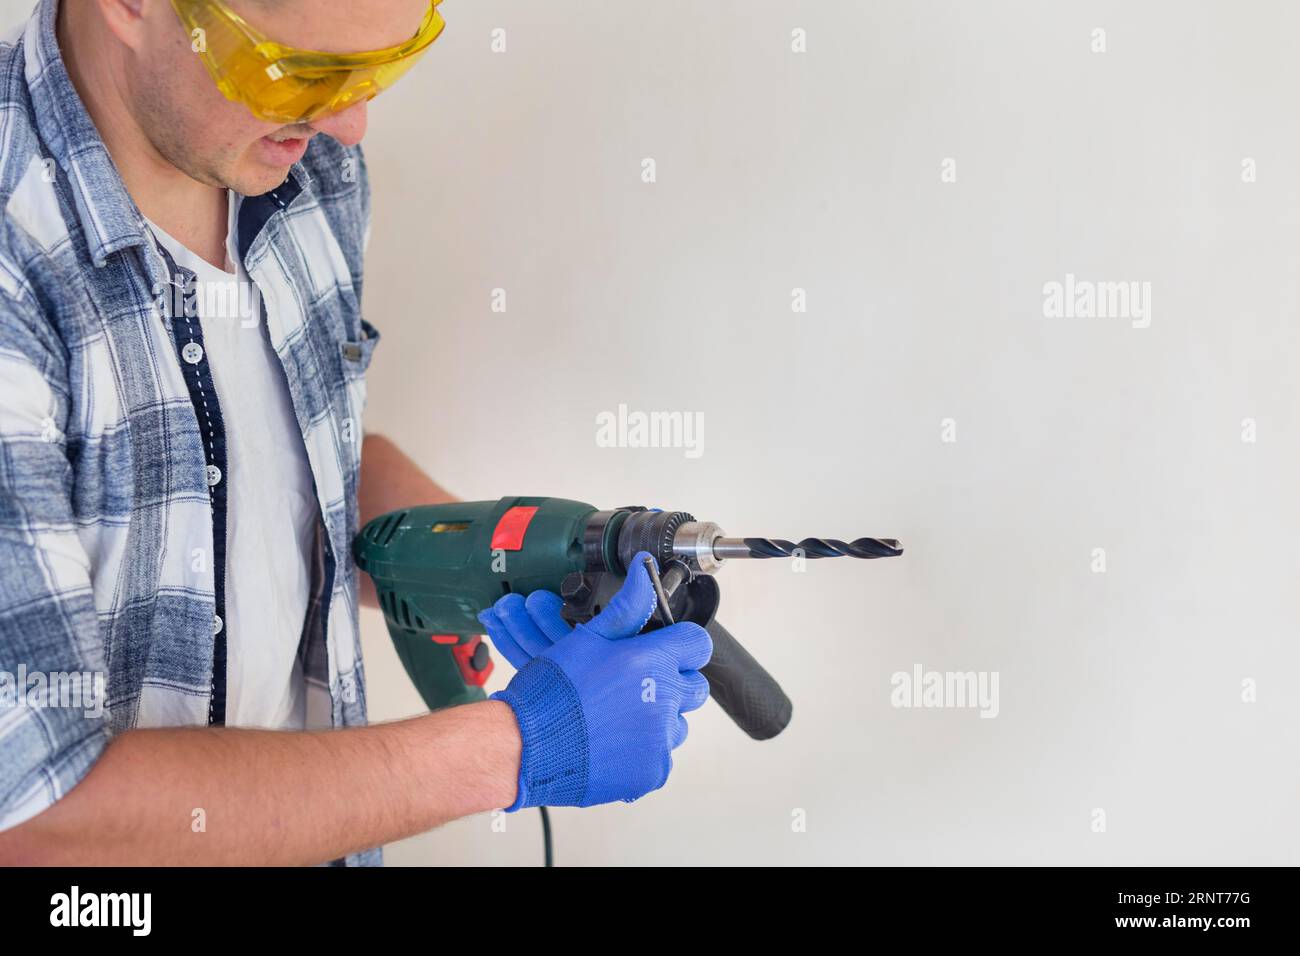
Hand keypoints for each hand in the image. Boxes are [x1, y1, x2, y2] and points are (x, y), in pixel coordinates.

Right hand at [481, 552, 711, 809]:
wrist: (526, 745)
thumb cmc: (553, 692)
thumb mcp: (588, 638)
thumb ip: (627, 606)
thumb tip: (645, 567)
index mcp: (652, 661)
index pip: (696, 644)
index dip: (680, 645)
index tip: (664, 650)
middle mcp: (663, 700)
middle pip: (693, 686)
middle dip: (672, 682)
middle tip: (636, 685)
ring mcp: (660, 739)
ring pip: (677, 723)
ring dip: (657, 718)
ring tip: (618, 716)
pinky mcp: (651, 771)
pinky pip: (660, 756)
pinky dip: (642, 751)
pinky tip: (613, 742)